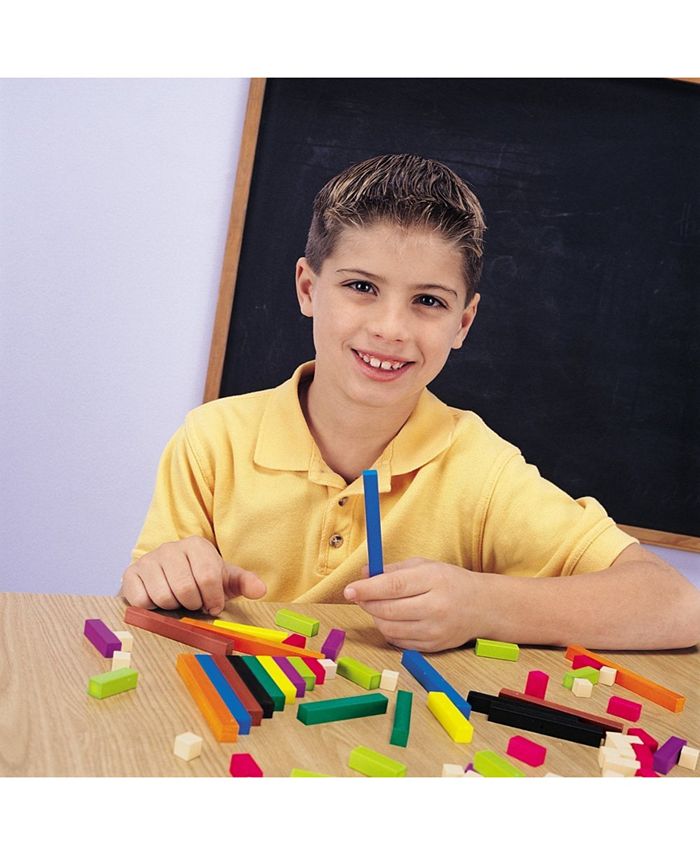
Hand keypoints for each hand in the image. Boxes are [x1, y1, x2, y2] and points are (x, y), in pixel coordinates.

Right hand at [120, 536, 266, 615]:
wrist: (168, 578)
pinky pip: (141, 601)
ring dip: (173, 608)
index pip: (208, 577)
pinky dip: (152, 609)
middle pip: (185, 588)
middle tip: (193, 604)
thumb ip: (244, 583)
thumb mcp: (224, 580)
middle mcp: (170, 548)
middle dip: (193, 604)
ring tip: (177, 601)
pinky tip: (158, 602)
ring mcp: (148, 560)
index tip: (213, 605)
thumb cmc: (199, 580)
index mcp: (196, 545)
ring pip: (163, 596)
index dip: (213, 599)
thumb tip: (260, 590)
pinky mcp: (131, 574)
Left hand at [343, 557, 478, 651]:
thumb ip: (392, 569)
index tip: (349, 590)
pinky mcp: (433, 647)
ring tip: (378, 605)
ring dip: (376, 617)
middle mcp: (435, 608)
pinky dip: (389, 630)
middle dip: (367, 603)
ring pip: (390, 629)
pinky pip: (399, 642)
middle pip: (388, 610)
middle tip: (360, 595)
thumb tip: (363, 574)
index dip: (367, 589)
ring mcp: (435, 630)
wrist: (483, 607)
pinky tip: (393, 619)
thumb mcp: (425, 565)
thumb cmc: (450, 581)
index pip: (393, 586)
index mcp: (433, 581)